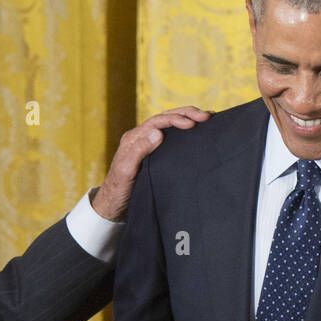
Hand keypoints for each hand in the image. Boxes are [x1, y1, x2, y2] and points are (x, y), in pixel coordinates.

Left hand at [91, 106, 211, 220]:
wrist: (114, 206)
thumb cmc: (118, 190)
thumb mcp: (126, 171)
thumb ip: (139, 151)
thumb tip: (158, 133)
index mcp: (134, 138)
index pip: (158, 121)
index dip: (176, 119)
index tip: (193, 124)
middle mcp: (140, 138)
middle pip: (165, 118)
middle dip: (186, 114)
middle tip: (206, 116)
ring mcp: (147, 145)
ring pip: (169, 125)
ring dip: (187, 119)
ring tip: (207, 119)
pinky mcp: (154, 154)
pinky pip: (171, 137)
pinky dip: (184, 132)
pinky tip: (196, 132)